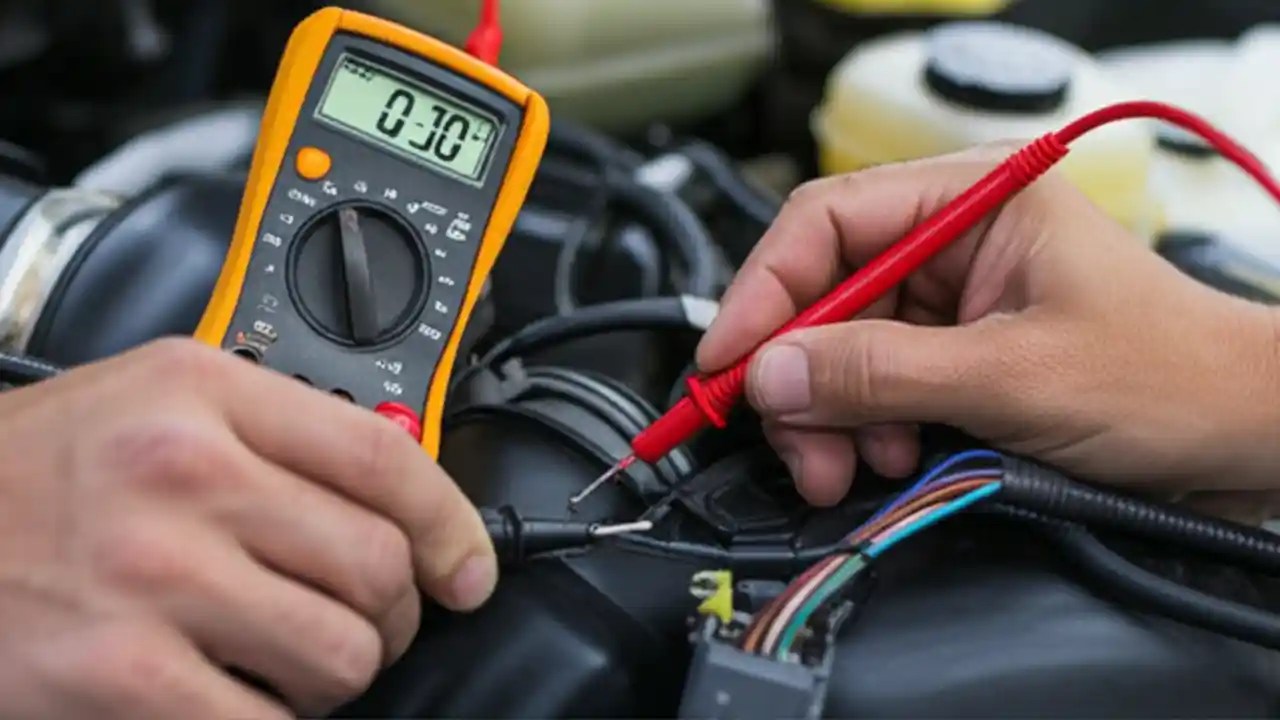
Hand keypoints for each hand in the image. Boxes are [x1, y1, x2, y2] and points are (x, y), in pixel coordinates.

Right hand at [0, 339, 495, 718]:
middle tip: (363, 622)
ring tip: (294, 663)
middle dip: (392, 613)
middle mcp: (183, 475)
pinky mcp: (118, 677)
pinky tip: (241, 699)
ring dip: (338, 675)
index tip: (467, 569)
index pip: (384, 458)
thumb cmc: (37, 474)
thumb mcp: (152, 402)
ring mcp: (152, 578)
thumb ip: (272, 430)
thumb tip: (393, 490)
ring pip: (340, 654)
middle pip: (377, 564)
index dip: (453, 525)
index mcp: (203, 395)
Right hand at [698, 147, 1279, 508]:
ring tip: (848, 463)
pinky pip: (874, 384)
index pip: (828, 221)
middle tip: (788, 436)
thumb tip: (775, 373)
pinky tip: (887, 456)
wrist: (1243, 441)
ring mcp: (951, 301)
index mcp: (974, 200)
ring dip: (829, 413)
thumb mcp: (1013, 377)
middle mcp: (953, 241)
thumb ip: (882, 374)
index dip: (764, 291)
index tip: (726, 360)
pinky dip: (863, 427)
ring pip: (841, 347)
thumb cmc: (1172, 379)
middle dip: (799, 372)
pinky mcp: (953, 355)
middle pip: (824, 291)